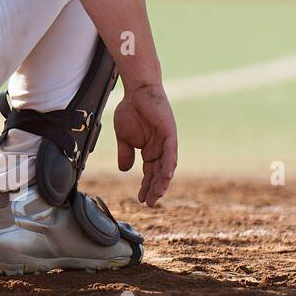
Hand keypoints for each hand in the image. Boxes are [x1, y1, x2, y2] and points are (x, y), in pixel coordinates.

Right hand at [113, 82, 177, 205]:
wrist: (136, 91)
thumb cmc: (130, 110)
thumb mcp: (124, 137)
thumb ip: (126, 153)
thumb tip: (124, 170)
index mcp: (149, 150)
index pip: (149, 173)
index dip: (146, 186)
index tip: (141, 200)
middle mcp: (160, 149)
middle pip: (158, 173)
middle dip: (154, 188)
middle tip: (150, 203)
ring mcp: (166, 142)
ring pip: (166, 166)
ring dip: (162, 181)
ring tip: (157, 194)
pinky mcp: (169, 134)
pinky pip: (171, 152)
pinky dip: (168, 164)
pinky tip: (165, 175)